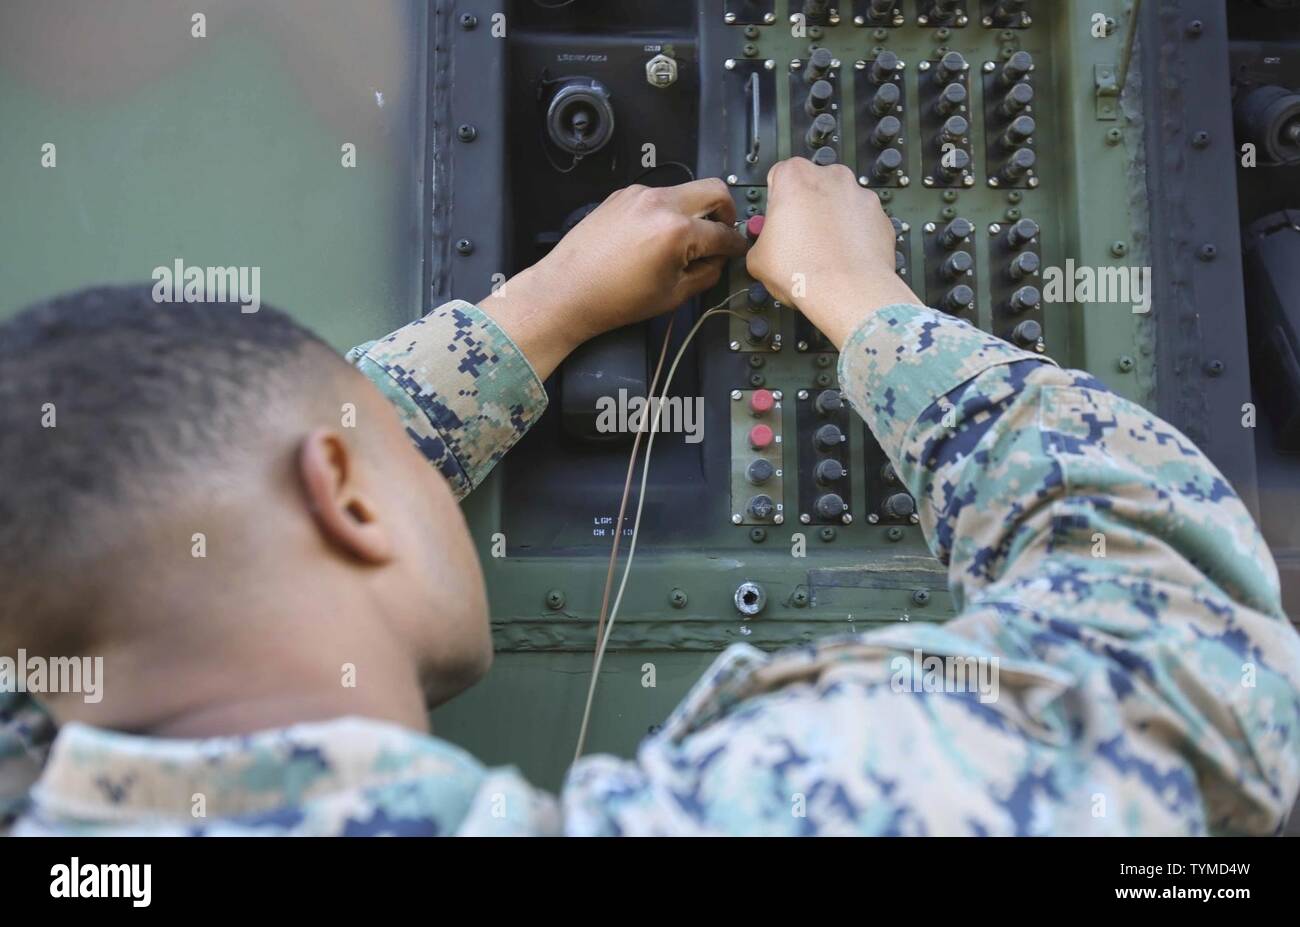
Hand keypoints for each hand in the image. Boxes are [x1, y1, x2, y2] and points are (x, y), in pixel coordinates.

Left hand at [482, 179, 747, 378]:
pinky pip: (658, 195)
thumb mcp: (672, 295)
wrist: (567, 291)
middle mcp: (660, 203)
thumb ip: (706, 274)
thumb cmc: (614, 300)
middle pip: (714, 190)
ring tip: (686, 240)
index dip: (736, 246)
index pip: (724, 233)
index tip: (738, 250)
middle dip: (726, 211)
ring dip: (695, 210)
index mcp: (677, 231)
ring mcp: (639, 194)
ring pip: (685, 190)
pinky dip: (667, 210)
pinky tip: (657, 236)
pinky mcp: (622, 195)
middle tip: (722, 232)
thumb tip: (719, 261)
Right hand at [746, 157, 921, 347]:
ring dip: (832, 221)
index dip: (776, 202)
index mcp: (796, 176)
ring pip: (840, 202)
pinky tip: (844, 257)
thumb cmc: (802, 269)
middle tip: (800, 240)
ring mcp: (861, 194)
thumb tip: (766, 247)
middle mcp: (831, 175)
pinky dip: (855, 236)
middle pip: (813, 186)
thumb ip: (761, 240)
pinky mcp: (881, 216)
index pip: (779, 176)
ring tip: (824, 252)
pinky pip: (863, 222)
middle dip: (807, 208)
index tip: (778, 222)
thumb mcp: (757, 258)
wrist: (846, 291)